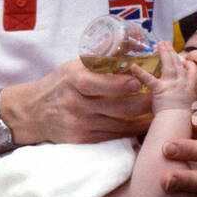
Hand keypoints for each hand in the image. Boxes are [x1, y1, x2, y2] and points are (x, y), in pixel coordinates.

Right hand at [3, 59, 152, 146]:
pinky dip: (132, 130)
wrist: (32, 113)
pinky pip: (114, 136)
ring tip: (161, 110)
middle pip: (119, 107)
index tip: (140, 80)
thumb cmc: (58, 85)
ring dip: (145, 118)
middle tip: (163, 96)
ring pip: (122, 124)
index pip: (99, 83)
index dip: (123, 83)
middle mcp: (75, 104)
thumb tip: (134, 56)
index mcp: (72, 80)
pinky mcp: (82, 140)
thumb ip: (99, 64)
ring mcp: (79, 124)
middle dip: (146, 102)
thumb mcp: (72, 67)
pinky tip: (144, 124)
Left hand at [129, 42, 196, 112]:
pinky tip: (133, 67)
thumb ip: (186, 100)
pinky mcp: (159, 89)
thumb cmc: (184, 119)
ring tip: (160, 44)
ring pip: (168, 65)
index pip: (192, 72)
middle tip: (167, 44)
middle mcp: (182, 83)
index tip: (185, 61)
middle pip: (177, 64)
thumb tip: (183, 102)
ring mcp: (171, 84)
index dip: (189, 65)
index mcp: (191, 88)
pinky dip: (140, 73)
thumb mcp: (191, 107)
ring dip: (165, 53)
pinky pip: (148, 79)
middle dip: (172, 52)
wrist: (178, 121)